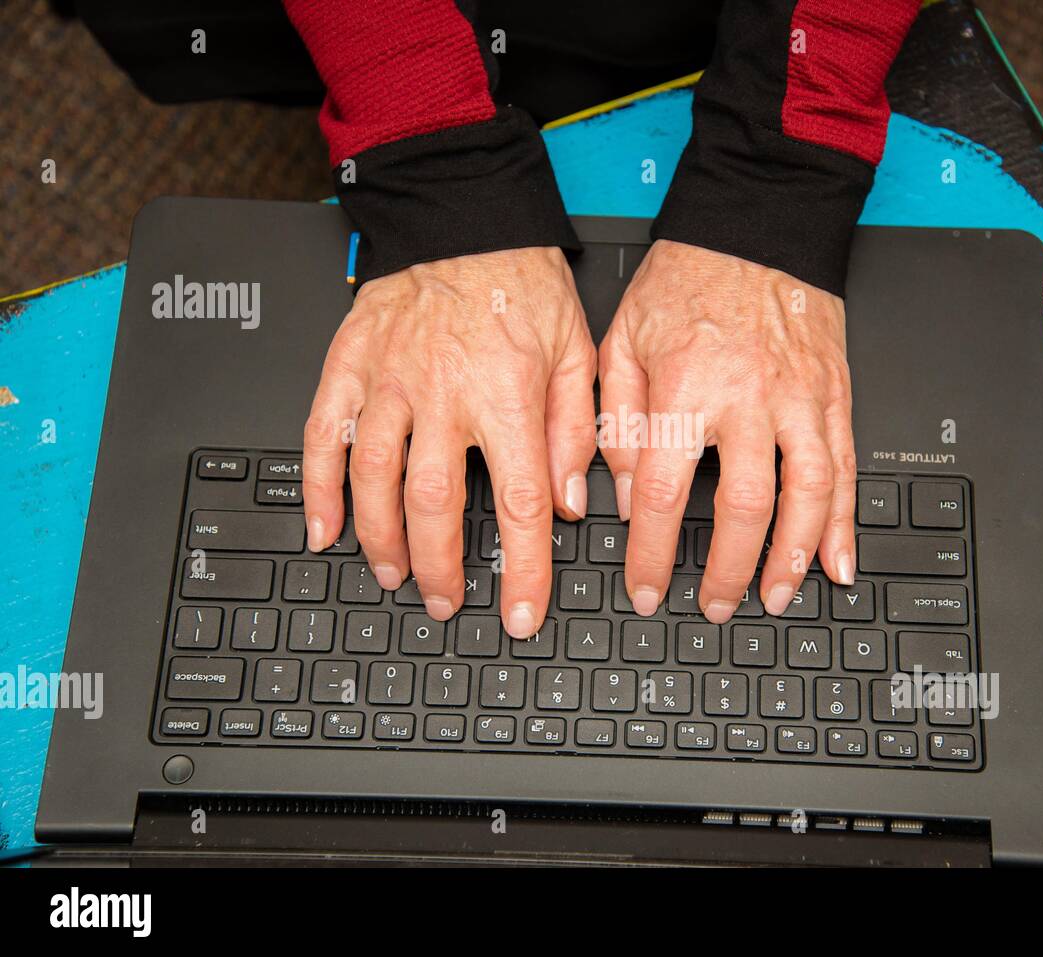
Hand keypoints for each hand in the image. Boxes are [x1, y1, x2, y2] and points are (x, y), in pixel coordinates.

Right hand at [303, 247, 596, 637]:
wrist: (462, 219)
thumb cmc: (521, 283)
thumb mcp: (576, 351)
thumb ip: (577, 430)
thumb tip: (571, 503)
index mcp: (507, 394)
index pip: (520, 504)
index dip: (523, 570)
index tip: (522, 614)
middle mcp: (444, 393)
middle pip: (434, 505)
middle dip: (439, 568)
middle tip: (445, 601)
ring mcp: (388, 381)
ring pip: (373, 479)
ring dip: (380, 539)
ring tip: (393, 574)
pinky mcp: (348, 365)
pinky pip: (322, 435)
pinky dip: (316, 489)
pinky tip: (321, 529)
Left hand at [599, 240, 857, 623]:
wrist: (756, 225)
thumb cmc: (686, 279)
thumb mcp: (622, 340)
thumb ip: (614, 421)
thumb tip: (617, 495)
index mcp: (686, 386)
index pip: (665, 493)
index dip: (654, 555)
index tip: (646, 589)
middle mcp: (749, 397)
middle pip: (745, 506)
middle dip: (729, 571)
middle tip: (713, 606)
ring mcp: (801, 398)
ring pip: (808, 494)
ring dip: (793, 557)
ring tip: (775, 597)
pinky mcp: (835, 394)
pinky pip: (846, 467)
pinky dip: (845, 521)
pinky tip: (838, 560)